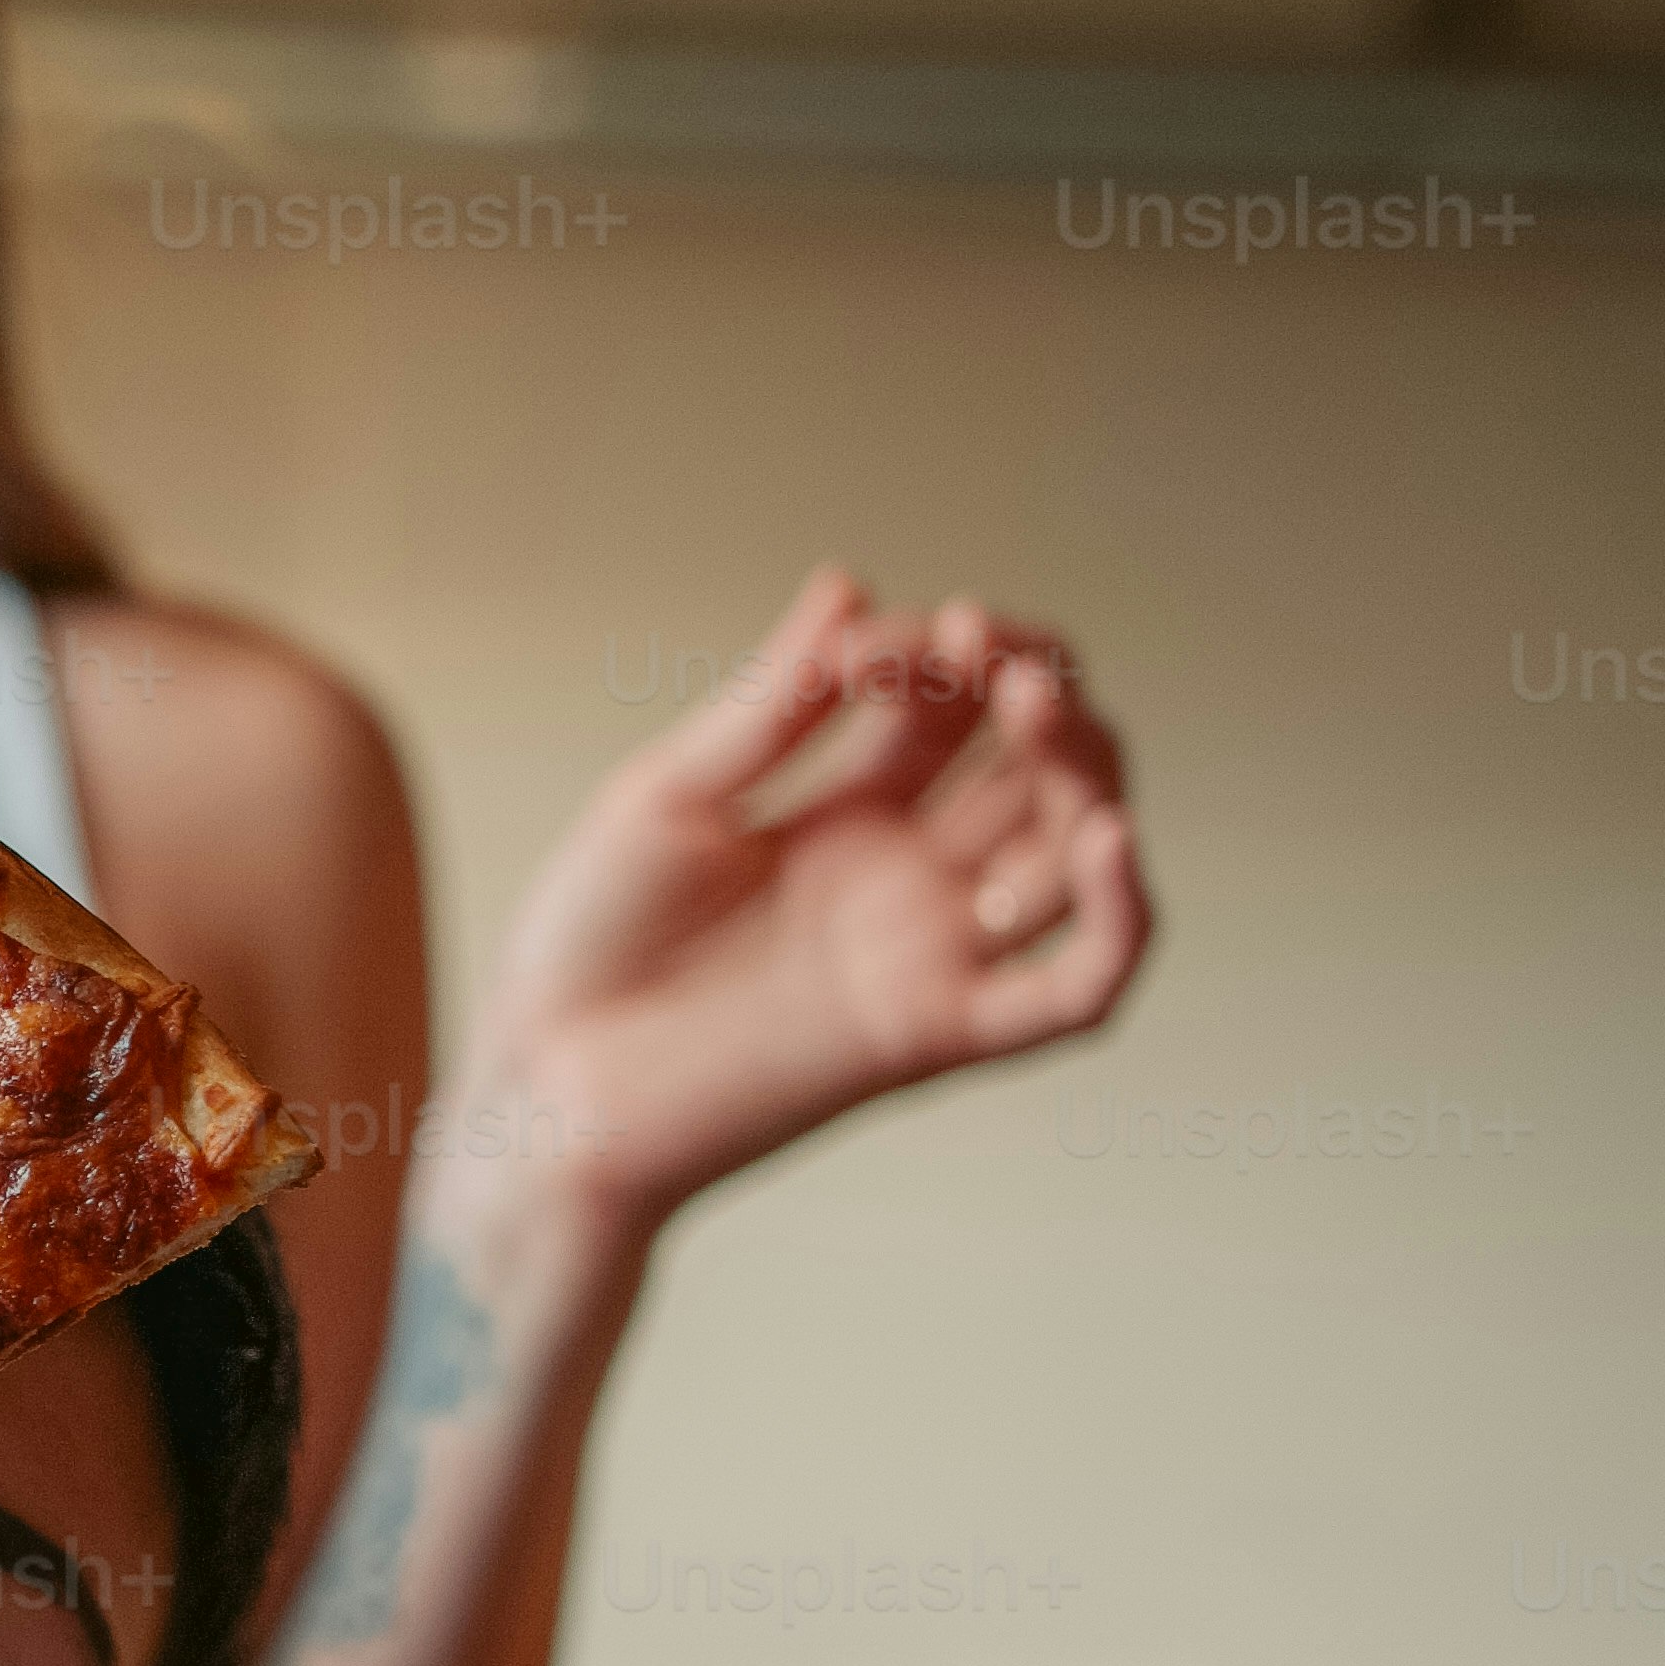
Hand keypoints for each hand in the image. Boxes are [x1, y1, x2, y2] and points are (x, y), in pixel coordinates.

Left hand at [467, 571, 1149, 1233]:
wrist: (545, 1083)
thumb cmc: (590, 944)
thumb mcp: (671, 796)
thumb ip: (773, 707)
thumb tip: (849, 583)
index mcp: (855, 807)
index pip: (957, 702)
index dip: (944, 652)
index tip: (868, 643)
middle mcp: (912, 876)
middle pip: (1041, 765)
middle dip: (1037, 690)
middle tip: (987, 652)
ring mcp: (931, 951)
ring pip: (1075, 856)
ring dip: (1084, 773)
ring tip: (1035, 711)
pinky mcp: (932, 1035)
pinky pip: (1072, 994)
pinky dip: (1119, 923)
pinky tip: (1107, 839)